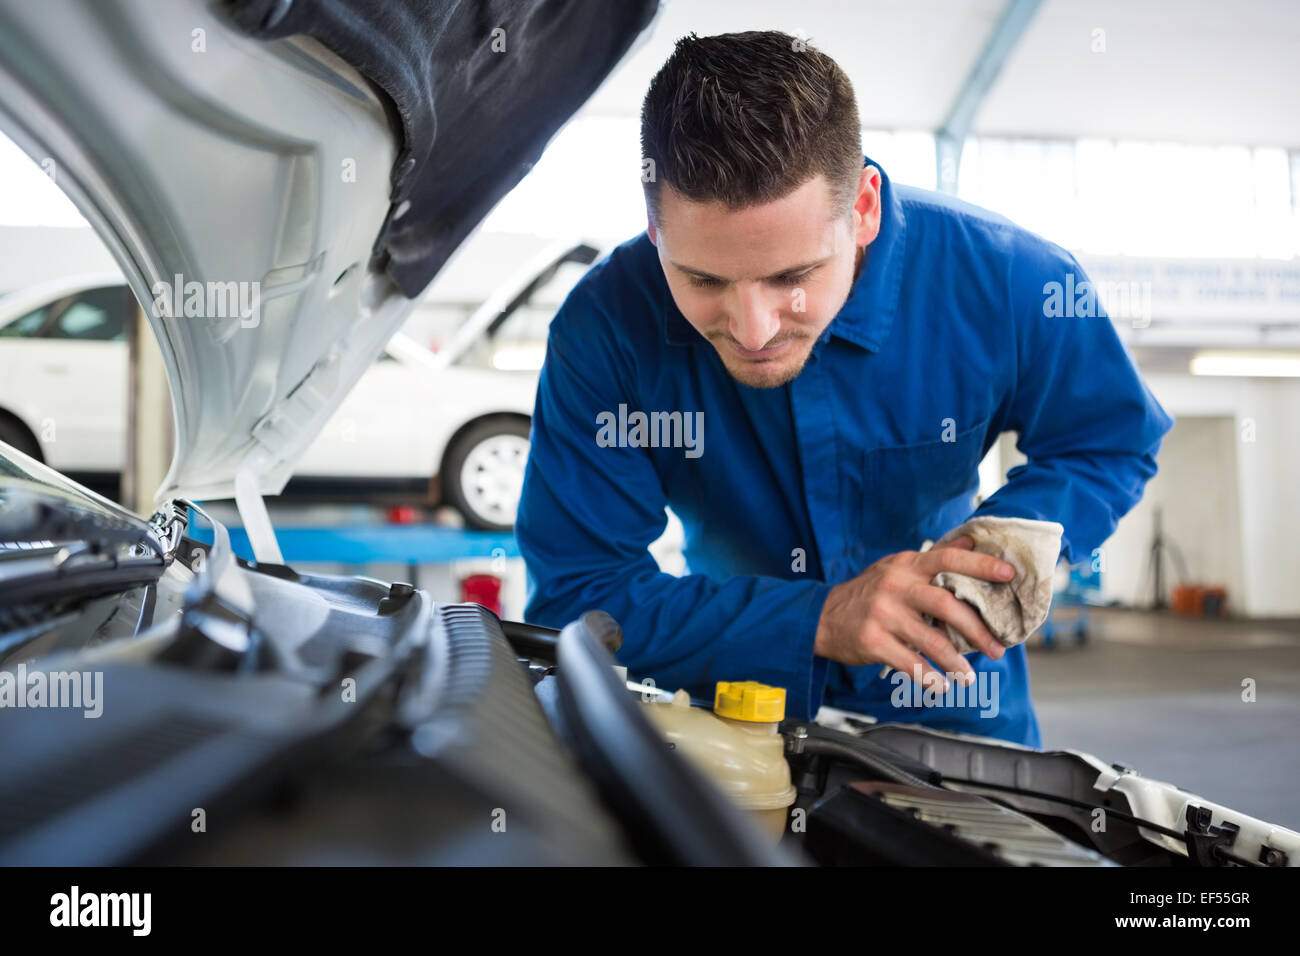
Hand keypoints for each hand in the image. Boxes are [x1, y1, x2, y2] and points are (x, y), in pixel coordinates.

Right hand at [813, 537, 1012, 690]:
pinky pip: (909, 663)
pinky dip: (929, 678)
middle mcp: (895, 586)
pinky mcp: (872, 640)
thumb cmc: (869, 592)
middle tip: (997, 648)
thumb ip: (934, 557)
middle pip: (946, 604)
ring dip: (956, 662)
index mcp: (906, 565)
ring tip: (969, 677)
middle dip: (977, 629)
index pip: (948, 558)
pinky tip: (940, 686)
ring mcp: (883, 614)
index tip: (1009, 575)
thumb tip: (971, 540)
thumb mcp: (897, 567)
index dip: (980, 565)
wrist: (823, 616)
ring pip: (931, 640)